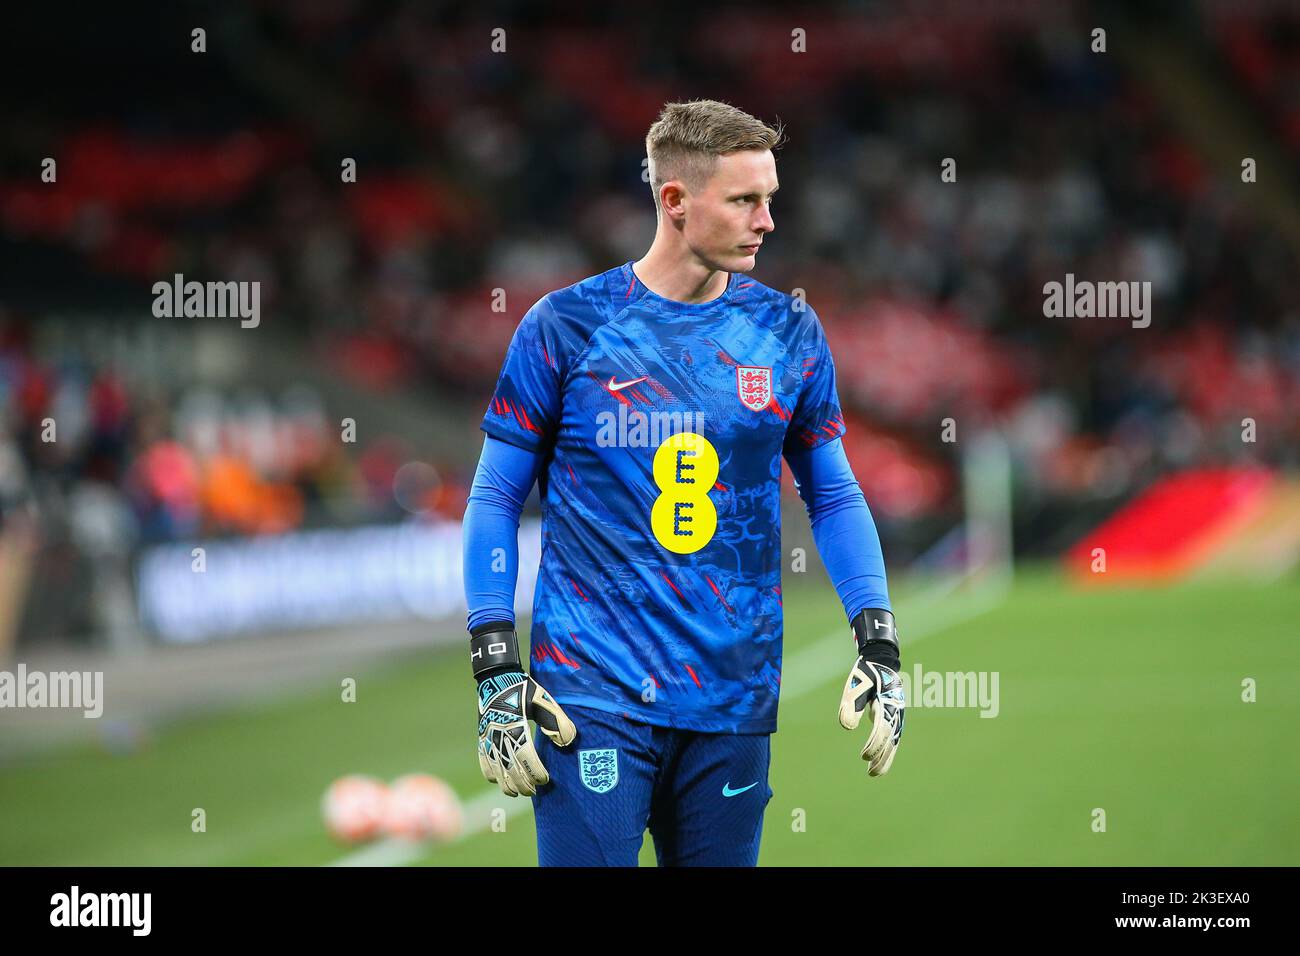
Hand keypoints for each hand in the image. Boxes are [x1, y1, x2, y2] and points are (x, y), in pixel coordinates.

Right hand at [476, 669, 576, 796]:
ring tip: (518, 792)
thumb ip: (556, 720)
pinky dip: (491, 774)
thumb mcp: (543, 700)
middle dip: (522, 784)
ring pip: (496, 770)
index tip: (544, 780)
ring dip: (507, 784)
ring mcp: (488, 738)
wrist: (496, 677)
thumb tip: (567, 742)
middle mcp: (499, 735)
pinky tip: (499, 781)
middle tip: (534, 791)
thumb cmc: (523, 689)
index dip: (535, 773)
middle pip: (510, 769)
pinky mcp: (481, 737)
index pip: (526, 758)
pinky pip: (483, 762)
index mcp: (515, 726)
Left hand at [838, 609, 904, 775]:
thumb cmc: (866, 674)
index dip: (874, 745)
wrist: (881, 661)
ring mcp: (896, 715)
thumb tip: (847, 727)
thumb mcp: (854, 687)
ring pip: (893, 741)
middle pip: (890, 741)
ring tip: (875, 773)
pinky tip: (879, 758)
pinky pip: (891, 736)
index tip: (863, 756)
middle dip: (881, 758)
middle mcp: (895, 713)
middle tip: (871, 774)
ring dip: (885, 757)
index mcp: (887, 705)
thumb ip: (851, 705)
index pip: (882, 731)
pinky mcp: (893, 716)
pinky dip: (887, 749)